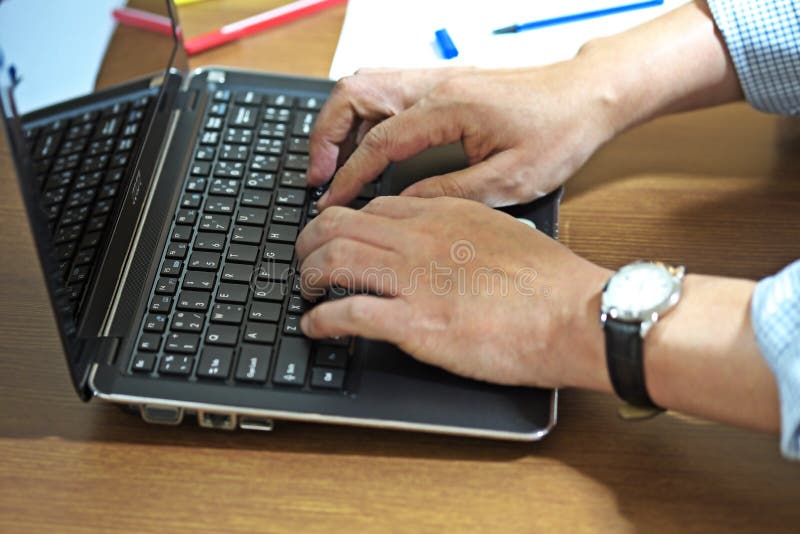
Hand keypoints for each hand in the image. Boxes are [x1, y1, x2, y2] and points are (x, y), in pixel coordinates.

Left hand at [295, 196, 610, 388]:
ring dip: (308, 275)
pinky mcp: (415, 322)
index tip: (339, 236)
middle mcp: (420, 239)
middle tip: (304, 258)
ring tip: (304, 290)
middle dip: (310, 240)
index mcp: (444, 214)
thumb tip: (440, 247)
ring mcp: (414, 279)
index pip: (375, 206)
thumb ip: (463, 232)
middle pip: (340, 224)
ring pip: (333, 259)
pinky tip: (316, 327)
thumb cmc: (550, 283)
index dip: (346, 221)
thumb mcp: (503, 234)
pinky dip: (321, 320)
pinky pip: (346, 313)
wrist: (576, 315)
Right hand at [308, 63, 616, 208]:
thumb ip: (449, 193)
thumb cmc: (559, 131)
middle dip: (326, 136)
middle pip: (354, 94)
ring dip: (342, 125)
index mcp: (448, 106)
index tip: (330, 201)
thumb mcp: (509, 180)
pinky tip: (369, 150)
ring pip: (366, 88)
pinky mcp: (444, 86)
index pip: (378, 140)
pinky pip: (386, 94)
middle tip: (319, 177)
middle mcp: (435, 85)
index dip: (349, 175)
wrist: (587, 96)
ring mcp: (437, 79)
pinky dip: (365, 121)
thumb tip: (403, 205)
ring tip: (335, 166)